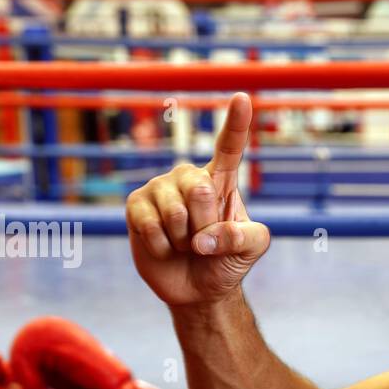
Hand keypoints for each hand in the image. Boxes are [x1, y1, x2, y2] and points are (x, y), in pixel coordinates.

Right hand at [126, 92, 271, 308]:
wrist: (198, 290)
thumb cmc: (227, 262)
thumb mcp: (251, 249)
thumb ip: (243, 238)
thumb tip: (204, 238)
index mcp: (221, 180)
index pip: (229, 148)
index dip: (236, 124)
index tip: (242, 98)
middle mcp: (189, 177)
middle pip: (200, 190)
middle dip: (206, 226)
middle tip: (204, 240)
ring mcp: (160, 189)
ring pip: (173, 211)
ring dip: (183, 240)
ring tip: (185, 244)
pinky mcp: (136, 206)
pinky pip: (148, 224)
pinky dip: (162, 246)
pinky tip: (165, 248)